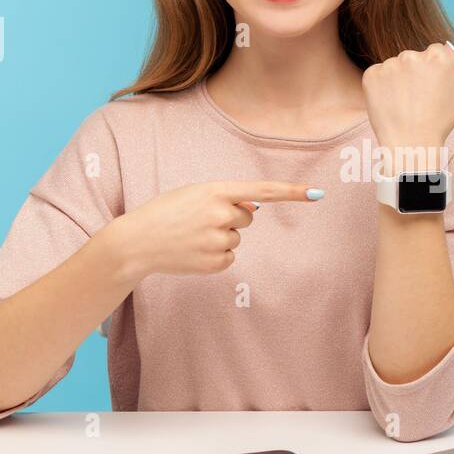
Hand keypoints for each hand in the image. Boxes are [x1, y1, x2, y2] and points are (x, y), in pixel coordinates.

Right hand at [105, 180, 318, 280]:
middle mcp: (221, 214)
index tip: (318, 193)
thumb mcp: (193, 194)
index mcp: (216, 190)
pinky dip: (214, 255)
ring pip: (237, 238)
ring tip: (191, 236)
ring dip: (219, 237)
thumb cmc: (165, 212)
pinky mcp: (214, 263)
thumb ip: (225, 197)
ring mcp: (218, 240)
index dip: (292, 192)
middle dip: (230, 218)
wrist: (136, 242)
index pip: (263, 190)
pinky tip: (193, 252)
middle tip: (199, 221)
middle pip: (248, 217)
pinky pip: (229, 257)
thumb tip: (253, 209)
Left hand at [361, 42, 453, 170]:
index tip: (431, 90)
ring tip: (404, 105)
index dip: (434, 72)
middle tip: (417, 101)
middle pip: (414, 57)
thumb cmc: (440, 122)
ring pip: (395, 66)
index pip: (435, 51)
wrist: (410, 145)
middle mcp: (413, 55)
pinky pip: (378, 74)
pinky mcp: (371, 75)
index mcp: (438, 57)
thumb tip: (447, 46)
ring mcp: (390, 65)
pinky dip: (381, 86)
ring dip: (397, 80)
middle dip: (415, 73)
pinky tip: (390, 103)